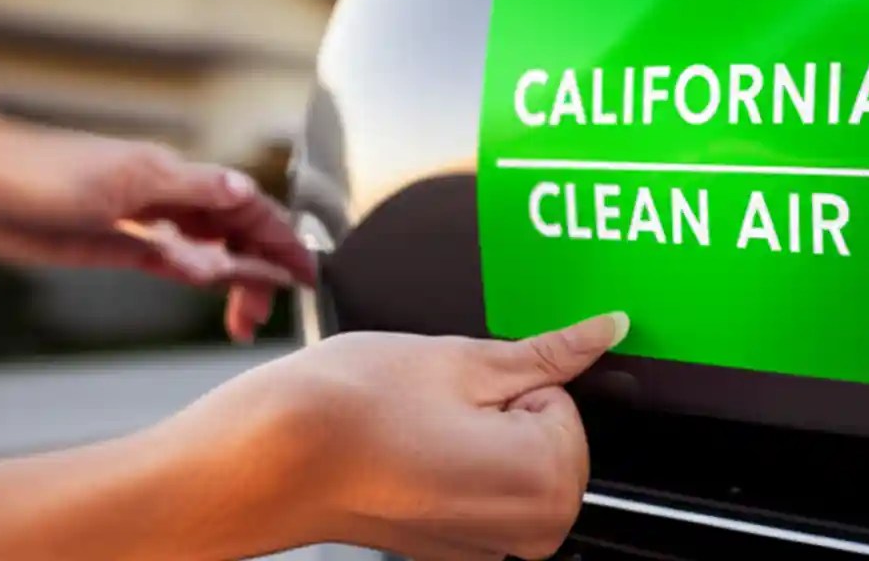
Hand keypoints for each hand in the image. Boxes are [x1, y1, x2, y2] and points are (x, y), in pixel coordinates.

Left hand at [0, 104, 314, 339]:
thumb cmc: (37, 171)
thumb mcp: (124, 181)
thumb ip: (192, 190)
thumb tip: (249, 193)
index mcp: (177, 178)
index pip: (250, 211)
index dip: (282, 243)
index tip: (307, 276)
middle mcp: (168, 199)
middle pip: (235, 235)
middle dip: (260, 272)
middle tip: (263, 315)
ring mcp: (144, 223)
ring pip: (208, 251)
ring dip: (232, 280)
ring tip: (242, 319)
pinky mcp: (118, 244)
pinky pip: (173, 261)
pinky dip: (197, 276)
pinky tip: (206, 288)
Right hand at [163, 312, 629, 559]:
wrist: (262, 461)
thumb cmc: (346, 409)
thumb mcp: (460, 358)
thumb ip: (548, 351)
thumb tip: (606, 330)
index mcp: (544, 482)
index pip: (566, 401)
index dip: (514, 380)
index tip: (463, 383)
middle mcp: (528, 532)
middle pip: (551, 436)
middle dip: (503, 406)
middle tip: (437, 401)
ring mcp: (490, 549)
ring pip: (517, 459)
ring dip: (478, 431)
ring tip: (419, 424)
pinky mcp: (455, 550)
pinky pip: (485, 489)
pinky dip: (459, 459)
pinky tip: (410, 447)